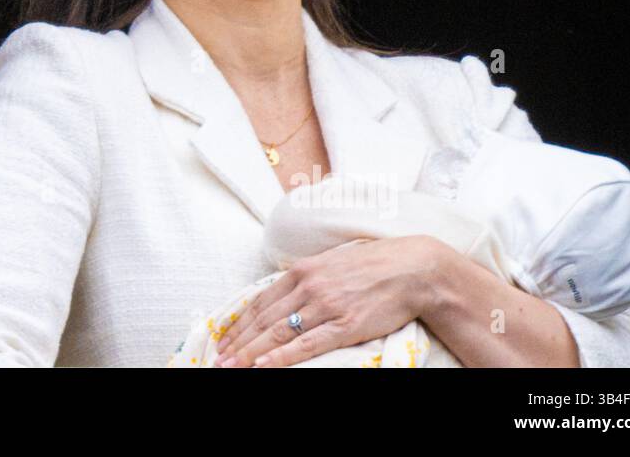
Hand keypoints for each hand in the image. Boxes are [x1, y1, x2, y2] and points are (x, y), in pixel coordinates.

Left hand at [213, 234, 444, 366]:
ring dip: (250, 352)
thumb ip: (307, 278)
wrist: (412, 269)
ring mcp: (325, 306)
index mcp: (302, 270)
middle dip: (237, 341)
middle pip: (263, 319)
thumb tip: (285, 292)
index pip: (260, 301)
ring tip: (231, 366)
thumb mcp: (332, 263)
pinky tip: (263, 365)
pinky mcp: (344, 325)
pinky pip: (306, 344)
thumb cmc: (374, 265)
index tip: (223, 337)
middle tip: (217, 358)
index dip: (239, 322)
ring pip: (277, 333)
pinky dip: (281, 357)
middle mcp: (308, 286)